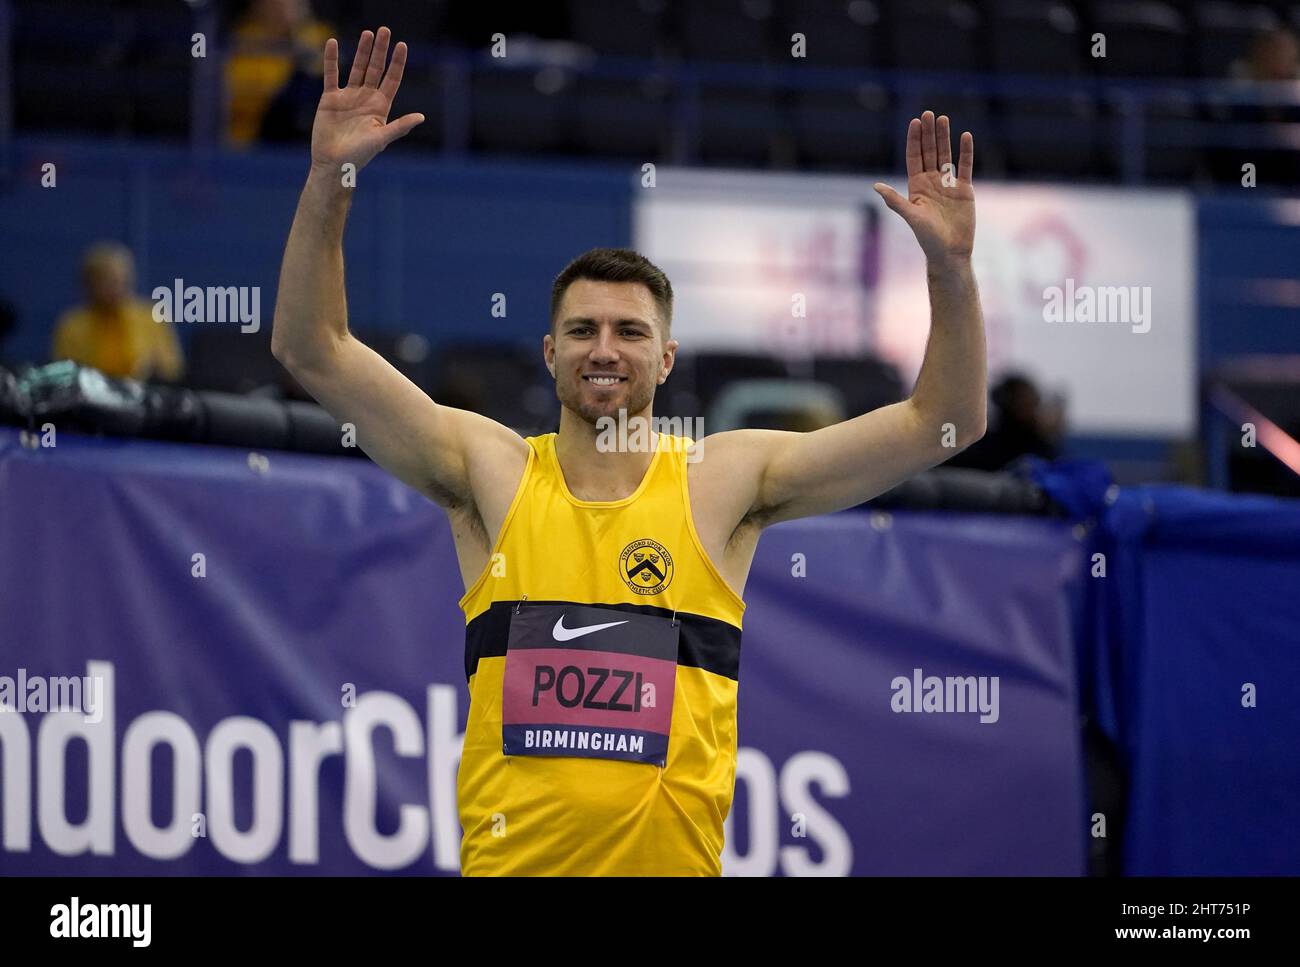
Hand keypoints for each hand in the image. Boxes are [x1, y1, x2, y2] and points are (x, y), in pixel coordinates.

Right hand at [310, 27, 424, 172]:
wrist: (334, 164)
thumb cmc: (359, 156)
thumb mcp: (381, 139)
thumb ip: (399, 126)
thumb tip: (422, 117)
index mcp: (381, 107)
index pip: (391, 79)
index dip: (397, 62)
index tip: (402, 45)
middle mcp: (366, 99)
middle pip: (375, 69)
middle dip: (380, 50)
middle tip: (384, 30)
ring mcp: (349, 97)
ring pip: (356, 68)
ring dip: (361, 51)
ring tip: (367, 33)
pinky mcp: (330, 98)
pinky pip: (331, 74)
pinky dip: (331, 59)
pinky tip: (331, 43)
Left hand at [874, 111, 974, 266]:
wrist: (950, 253)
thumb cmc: (928, 238)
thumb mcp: (911, 217)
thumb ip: (895, 201)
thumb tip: (875, 186)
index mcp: (916, 187)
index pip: (914, 157)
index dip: (914, 140)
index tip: (915, 122)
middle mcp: (931, 182)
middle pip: (930, 152)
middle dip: (929, 133)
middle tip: (929, 113)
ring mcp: (948, 185)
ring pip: (946, 155)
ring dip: (945, 137)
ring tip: (943, 118)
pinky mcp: (965, 190)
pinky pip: (965, 166)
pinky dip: (966, 152)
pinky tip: (965, 135)